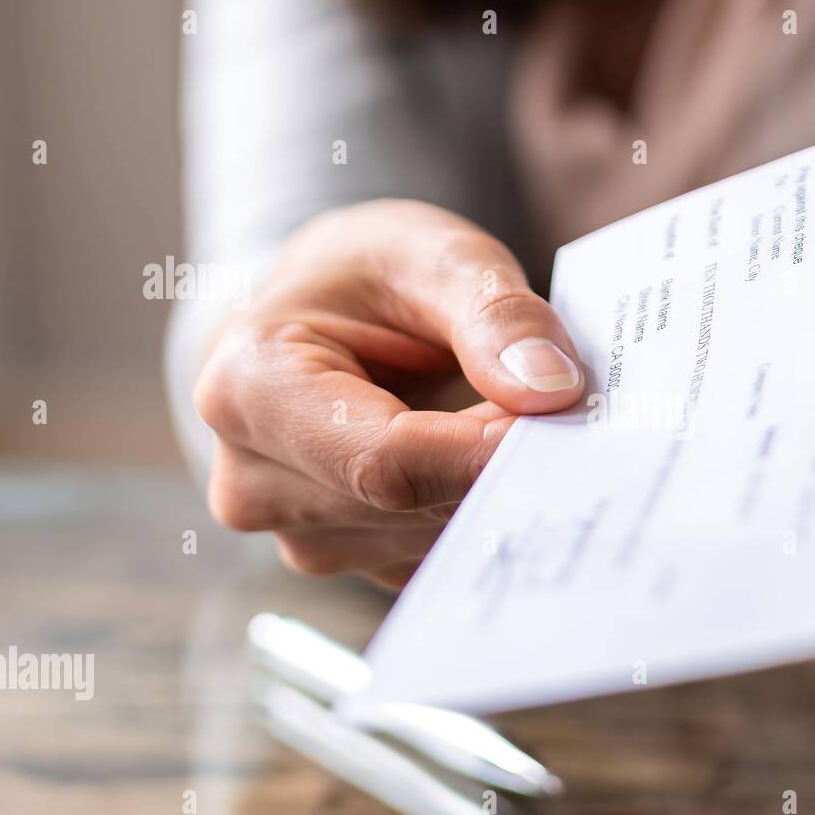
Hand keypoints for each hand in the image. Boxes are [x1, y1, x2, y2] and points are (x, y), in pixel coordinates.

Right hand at [193, 199, 584, 588]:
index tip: (565, 418)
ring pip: (436, 540)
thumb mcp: (435, 255)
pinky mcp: (350, 560)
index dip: (487, 451)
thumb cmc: (370, 275)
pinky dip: (482, 510)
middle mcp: (254, 483)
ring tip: (514, 420)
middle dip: (501, 464)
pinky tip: (494, 460)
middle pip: (413, 508)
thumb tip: (552, 390)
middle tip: (564, 411)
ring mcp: (299, 535)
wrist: (327, 313)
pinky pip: (439, 557)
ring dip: (494, 487)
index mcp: (248, 390)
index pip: (387, 462)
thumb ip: (495, 314)